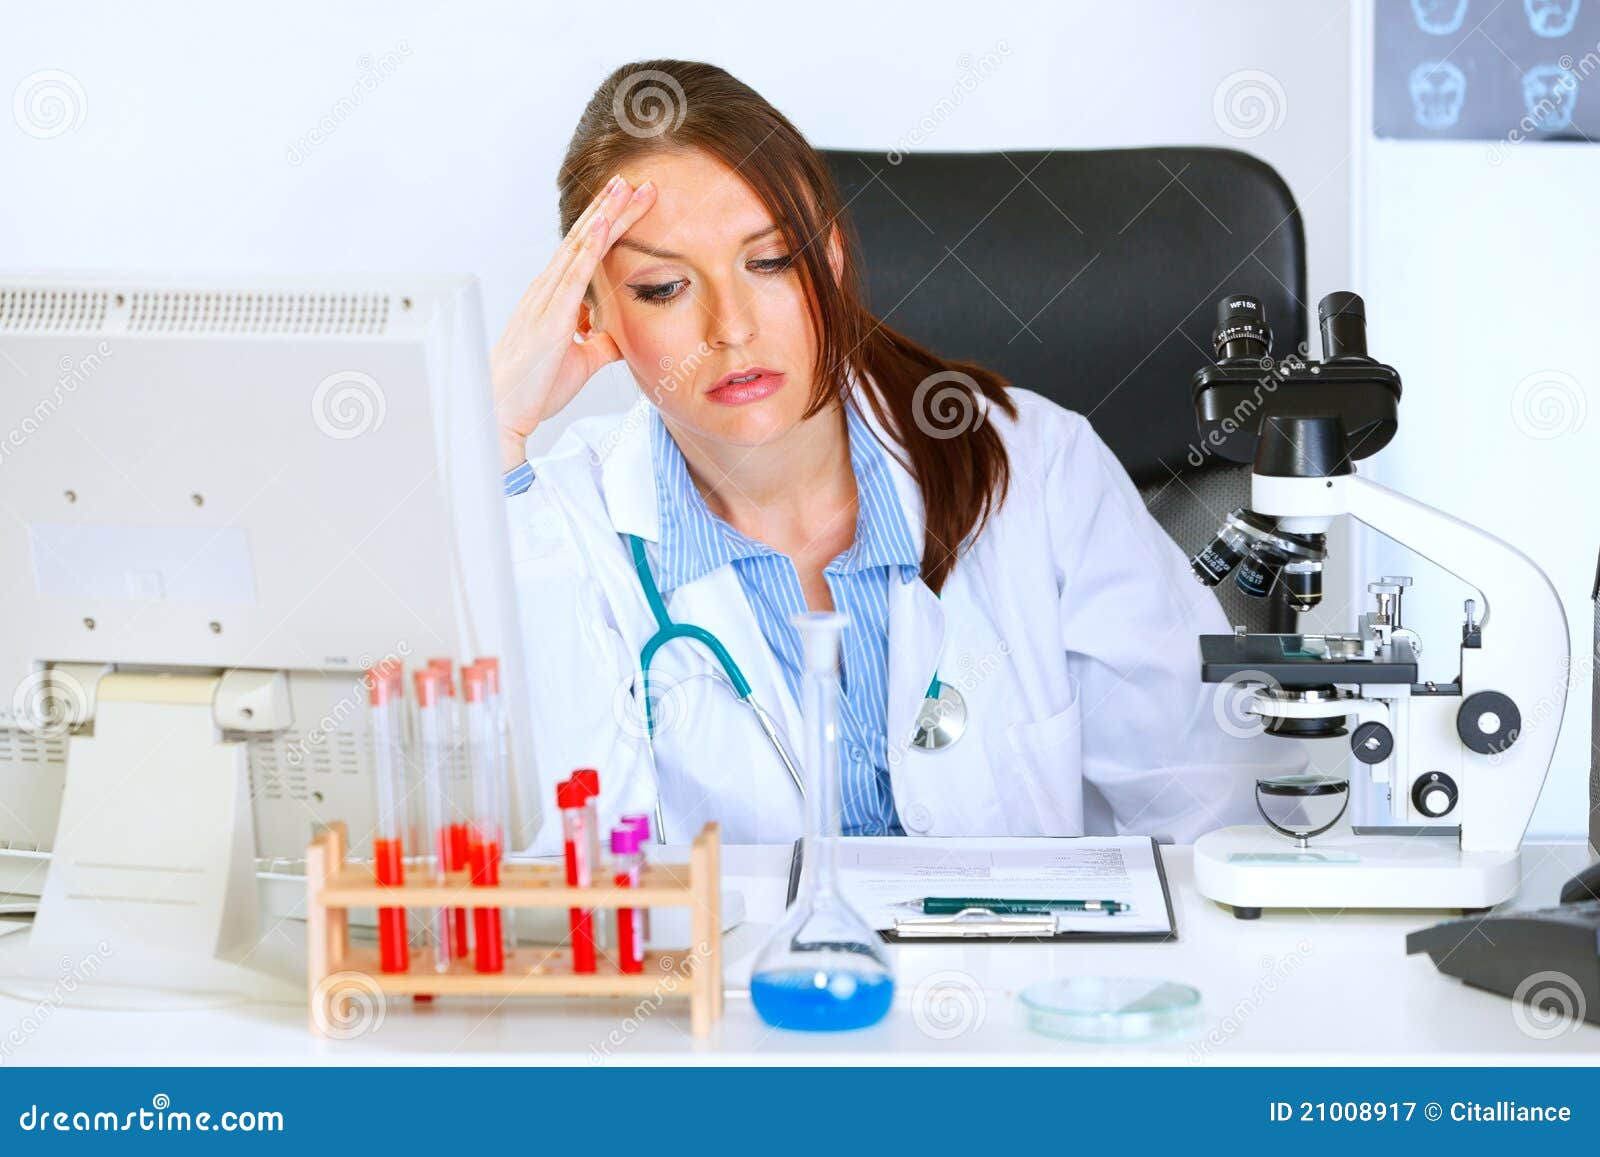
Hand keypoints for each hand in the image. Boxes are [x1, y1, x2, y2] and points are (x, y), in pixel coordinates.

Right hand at [491, 173, 657, 468]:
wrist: (504, 410)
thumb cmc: (534, 386)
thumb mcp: (581, 361)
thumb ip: (600, 343)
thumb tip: (620, 335)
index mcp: (554, 298)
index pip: (586, 252)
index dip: (609, 226)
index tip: (631, 203)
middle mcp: (548, 289)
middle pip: (585, 239)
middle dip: (611, 209)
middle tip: (635, 181)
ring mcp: (547, 298)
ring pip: (581, 246)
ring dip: (605, 214)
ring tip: (626, 187)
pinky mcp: (551, 315)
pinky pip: (574, 273)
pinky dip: (590, 245)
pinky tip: (605, 223)